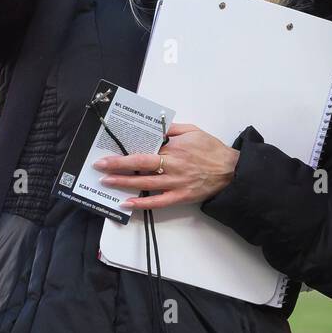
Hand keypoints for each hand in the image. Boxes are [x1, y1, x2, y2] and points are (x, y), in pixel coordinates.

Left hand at [93, 123, 239, 209]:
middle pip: (140, 166)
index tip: (108, 155)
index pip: (144, 151)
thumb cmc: (212, 149)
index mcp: (175, 149)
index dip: (125, 155)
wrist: (231, 170)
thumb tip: (153, 128)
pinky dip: (142, 204)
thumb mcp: (193, 130)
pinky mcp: (181, 197)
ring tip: (107, 183)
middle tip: (100, 168)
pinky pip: (158, 202)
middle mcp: (173, 166)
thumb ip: (172, 129)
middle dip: (118, 167)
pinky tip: (127, 204)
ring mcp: (176, 183)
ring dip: (124, 184)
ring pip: (146, 184)